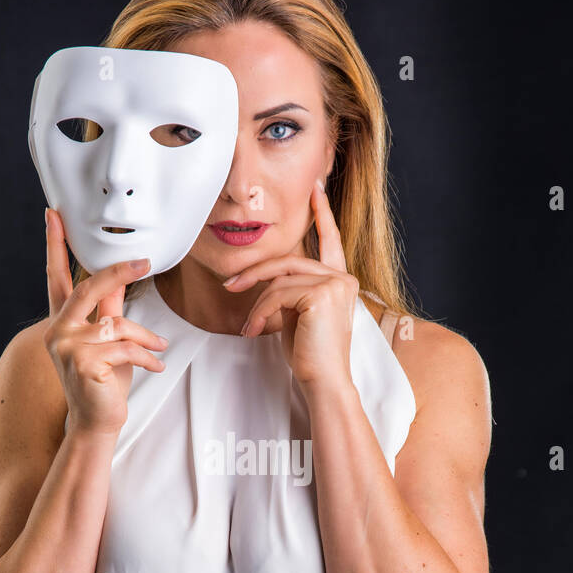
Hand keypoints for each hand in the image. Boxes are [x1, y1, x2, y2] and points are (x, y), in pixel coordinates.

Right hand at [43, 208, 167, 436]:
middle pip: (88, 288)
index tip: (54, 214)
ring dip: (145, 337)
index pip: (56, 277)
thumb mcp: (108, 340)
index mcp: (62, 321)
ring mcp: (67, 347)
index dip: (55, 245)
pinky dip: (146, 356)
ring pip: (117, 324)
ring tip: (159, 348)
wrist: (98, 421)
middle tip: (143, 261)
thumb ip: (109, 308)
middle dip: (118, 273)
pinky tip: (155, 366)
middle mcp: (58, 331)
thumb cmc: (102, 382)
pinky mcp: (83, 363)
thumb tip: (118, 276)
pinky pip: (124, 347)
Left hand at [223, 180, 358, 387]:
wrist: (324, 382)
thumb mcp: (297, 315)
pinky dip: (260, 312)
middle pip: (290, 260)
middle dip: (256, 271)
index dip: (322, 214)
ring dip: (255, 300)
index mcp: (340, 281)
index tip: (314, 189)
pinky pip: (278, 293)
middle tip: (230, 284)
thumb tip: (266, 281)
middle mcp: (343, 278)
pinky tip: (255, 331)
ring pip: (281, 278)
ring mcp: (335, 284)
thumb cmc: (310, 355)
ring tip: (246, 324)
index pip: (330, 241)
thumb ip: (290, 291)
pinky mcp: (322, 294)